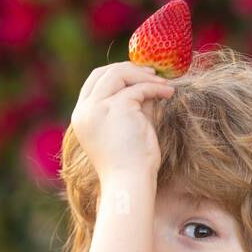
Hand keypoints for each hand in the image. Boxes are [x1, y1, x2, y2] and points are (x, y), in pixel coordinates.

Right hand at [69, 61, 174, 180]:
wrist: (130, 182)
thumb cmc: (131, 164)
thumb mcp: (128, 128)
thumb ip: (132, 105)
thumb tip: (148, 83)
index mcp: (82, 117)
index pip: (94, 83)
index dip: (116, 73)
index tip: (138, 75)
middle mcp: (85, 110)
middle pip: (103, 73)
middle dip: (129, 69)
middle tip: (153, 74)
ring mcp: (98, 108)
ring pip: (119, 74)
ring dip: (144, 77)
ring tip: (164, 85)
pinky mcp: (117, 107)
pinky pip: (138, 89)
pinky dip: (155, 88)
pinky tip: (169, 94)